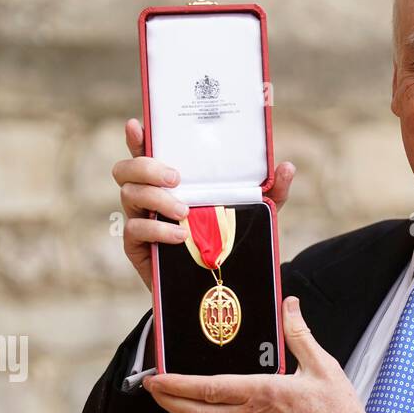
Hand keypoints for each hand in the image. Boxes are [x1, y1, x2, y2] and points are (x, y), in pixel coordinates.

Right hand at [112, 118, 296, 291]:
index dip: (137, 138)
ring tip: (185, 212)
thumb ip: (271, 192)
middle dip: (147, 167)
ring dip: (157, 198)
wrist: (212, 286)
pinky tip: (180, 236)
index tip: (137, 126)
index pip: (145, 152)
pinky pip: (136, 229)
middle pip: (127, 170)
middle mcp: (149, 195)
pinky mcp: (137, 245)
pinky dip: (157, 229)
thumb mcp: (253, 215)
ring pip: (129, 194)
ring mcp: (140, 218)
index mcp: (168, 180)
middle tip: (176, 178)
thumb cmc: (227, 240)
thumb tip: (286, 167)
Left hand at [143, 295, 396, 412]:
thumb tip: (289, 305)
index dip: (175, 385)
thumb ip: (299, 335)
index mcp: (260, 394)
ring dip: (193, 410)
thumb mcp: (323, 367)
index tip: (154, 379)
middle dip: (168, 401)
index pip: (205, 389)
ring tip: (182, 397)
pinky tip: (226, 412)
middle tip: (150, 389)